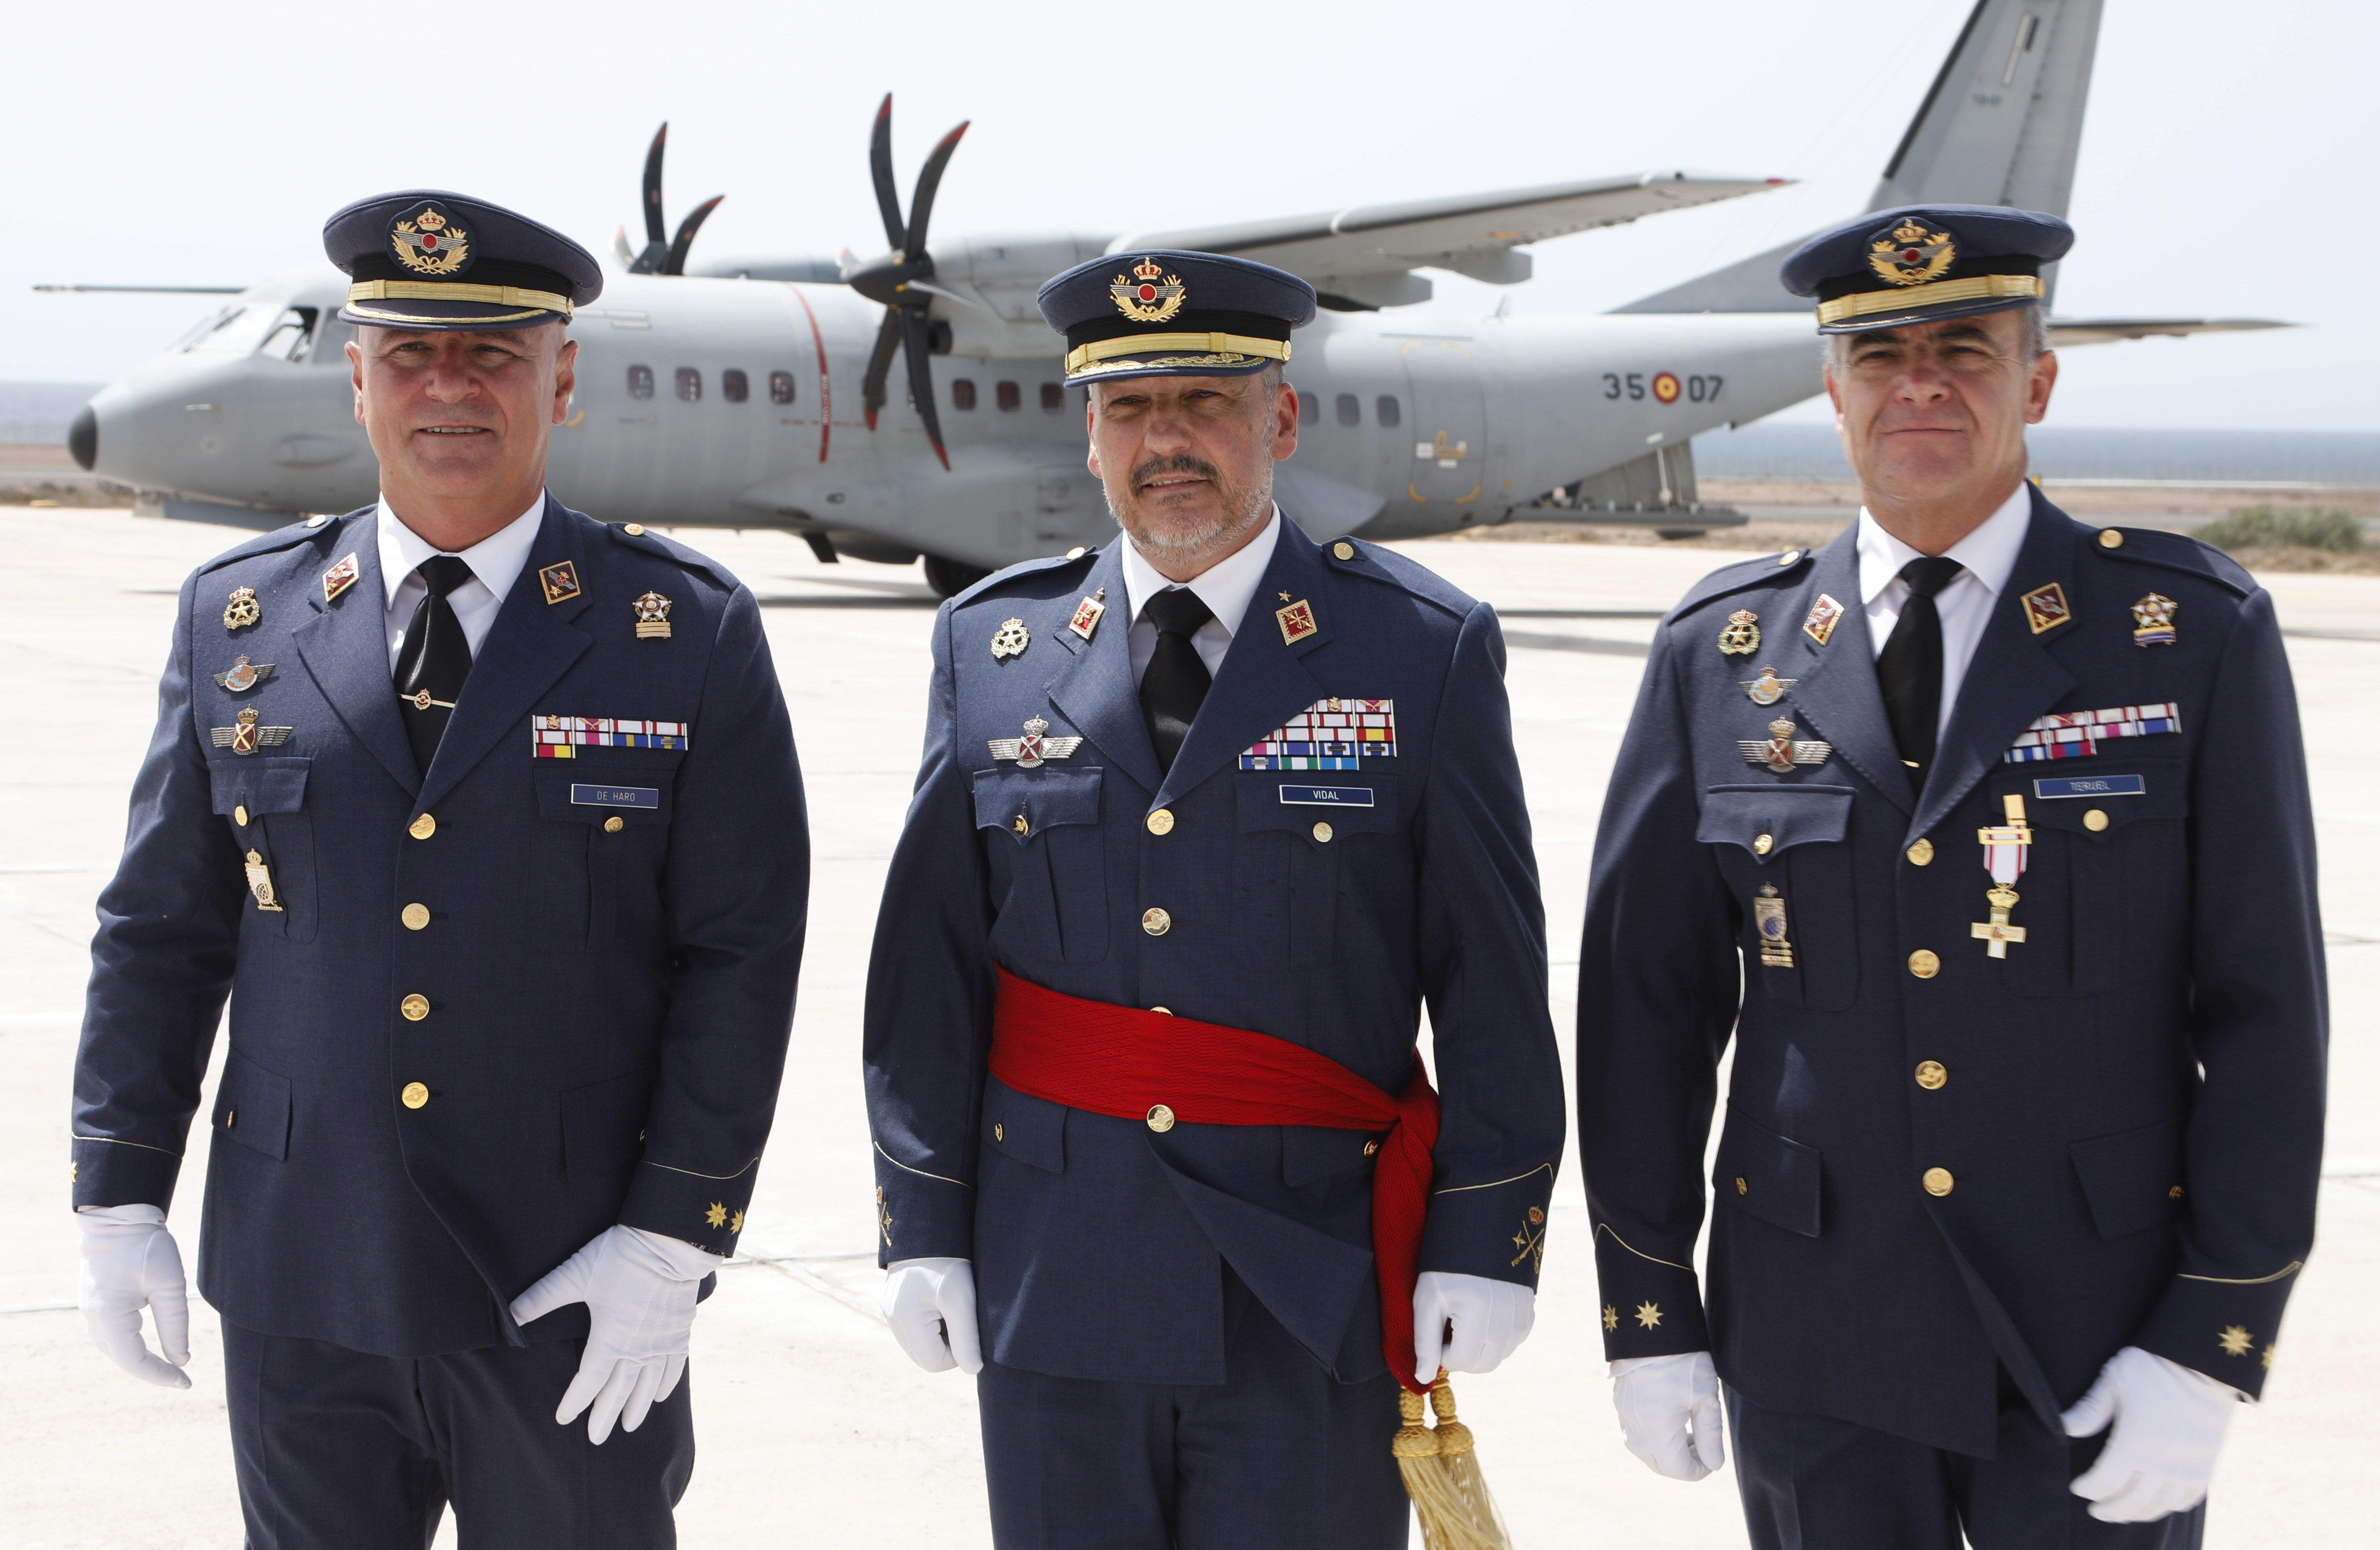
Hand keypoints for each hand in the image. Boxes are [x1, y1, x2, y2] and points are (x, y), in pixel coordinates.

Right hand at [77, 1204, 191, 1388]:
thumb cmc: (145, 1246)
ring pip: (116, 1349)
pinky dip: (131, 1346)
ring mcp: (90, 1312)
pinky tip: (150, 1349)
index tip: (186, 1382)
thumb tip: (181, 1359)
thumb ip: (175, 1324)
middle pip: (123, 1359)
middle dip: (153, 1371)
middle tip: (183, 1379)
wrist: (118, 1217)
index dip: (161, 1376)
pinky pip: (113, 1336)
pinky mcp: (96, 1304)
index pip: (134, 1362)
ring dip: (141, 1361)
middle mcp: (94, 1320)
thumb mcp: (169, 1284)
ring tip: (169, 1368)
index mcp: (109, 1317)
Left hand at [509, 1225, 722, 1444]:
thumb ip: (542, 1297)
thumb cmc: (621, 1257)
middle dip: (604, 1416)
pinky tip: (660, 1396)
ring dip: (636, 1408)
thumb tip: (511, 1315)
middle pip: (618, 1392)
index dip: (575, 1402)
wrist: (671, 1242)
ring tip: (629, 1426)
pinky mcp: (680, 1331)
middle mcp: (637, 1349)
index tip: (563, 1418)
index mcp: (609, 1339)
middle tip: (597, 1438)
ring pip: (647, 1385)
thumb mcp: (576, 1275)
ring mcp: (661, 1342)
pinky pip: (674, 1367)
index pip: (588, 1381)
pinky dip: (665, 1384)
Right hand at [882, 1257, 981, 1373]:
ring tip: (950, 1310)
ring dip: (937, 1336)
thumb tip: (973, 1370)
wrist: (929, 1230)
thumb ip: (966, 1338)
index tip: (969, 1331)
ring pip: (917, 1345)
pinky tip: (940, 1305)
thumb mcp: (962, 1300)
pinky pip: (911, 1330)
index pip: (933, 1363)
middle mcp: (892, 1320)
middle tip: (961, 1320)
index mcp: (907, 1321)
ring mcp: (889, 1312)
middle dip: (946, 1346)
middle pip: (923, 1357)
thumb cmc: (947, 1264)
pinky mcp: (892, 1304)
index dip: (957, 1355)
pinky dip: (928, 1326)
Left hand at [1412, 1270, 1534, 1384]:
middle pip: (1482, 1365)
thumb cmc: (1445, 1266)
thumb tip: (1423, 1378)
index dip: (1442, 1353)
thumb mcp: (1427, 1300)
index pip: (1461, 1362)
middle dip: (1462, 1355)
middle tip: (1450, 1328)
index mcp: (1478, 1316)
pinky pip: (1513, 1342)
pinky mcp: (1530, 1312)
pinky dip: (1497, 1338)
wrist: (1480, 1231)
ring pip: (1499, 1356)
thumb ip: (1425, 1342)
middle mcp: (1506, 1321)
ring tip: (1466, 1318)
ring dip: (1480, 1348)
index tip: (1437, 1331)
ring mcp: (1522, 1318)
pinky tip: (1484, 1315)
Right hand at [1611, 1351, 1723, 1479]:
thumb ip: (1710, 1436)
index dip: (1699, 1470)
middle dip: (1683, 1463)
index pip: (1678, 1470)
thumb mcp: (1705, 1398)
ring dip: (1667, 1451)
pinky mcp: (1618, 1402)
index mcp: (1656, 1431)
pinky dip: (1653, 1437)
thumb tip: (1715, 1465)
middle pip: (1659, 1465)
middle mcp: (1634, 1428)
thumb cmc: (1683, 1360)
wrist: (1652, 1325)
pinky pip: (1634, 1433)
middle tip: (1702, 1446)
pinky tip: (1669, 1419)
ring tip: (1688, 1431)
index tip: (1713, 1458)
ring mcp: (1623, 1415)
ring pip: (1644, 1451)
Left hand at [2062, 1346, 2239, 1521]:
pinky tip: (2156, 1503)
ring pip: (2159, 1506)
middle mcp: (2163, 1462)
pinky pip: (2186, 1499)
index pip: (2105, 1481)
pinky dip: (2168, 1506)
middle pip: (2131, 1501)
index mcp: (2136, 1442)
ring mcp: (2187, 1468)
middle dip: (2110, 1509)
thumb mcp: (2114, 1381)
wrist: (2205, 1363)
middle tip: (2096, 1510)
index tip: (2078, 1488)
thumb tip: (2061, 1428)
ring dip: (2137, 1513)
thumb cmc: (2154, 1367)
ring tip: (2122, 1512)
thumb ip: (2089, 1410)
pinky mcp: (2207, 1466)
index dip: (2089, 1489)